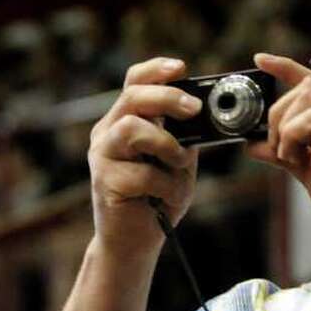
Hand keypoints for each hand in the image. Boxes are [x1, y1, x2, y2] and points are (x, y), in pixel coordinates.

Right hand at [87, 58, 202, 257]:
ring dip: (166, 144)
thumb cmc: (156, 200)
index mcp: (124, 121)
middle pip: (133, 97)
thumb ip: (184, 137)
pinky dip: (165, 184)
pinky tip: (167, 197)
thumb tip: (208, 113)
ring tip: (179, 163)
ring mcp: (102, 157)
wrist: (133, 243)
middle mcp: (107, 133)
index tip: (181, 68)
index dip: (156, 70)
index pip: (134, 82)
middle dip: (167, 98)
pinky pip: (141, 173)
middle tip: (194, 109)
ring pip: (132, 128)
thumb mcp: (177, 162)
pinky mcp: (105, 182)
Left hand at [249, 54, 310, 261]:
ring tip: (287, 156)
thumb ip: (286, 154)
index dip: (286, 68)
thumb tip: (253, 144)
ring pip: (308, 99)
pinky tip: (293, 159)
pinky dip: (292, 138)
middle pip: (307, 87)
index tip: (261, 60)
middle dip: (279, 114)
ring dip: (285, 127)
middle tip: (278, 148)